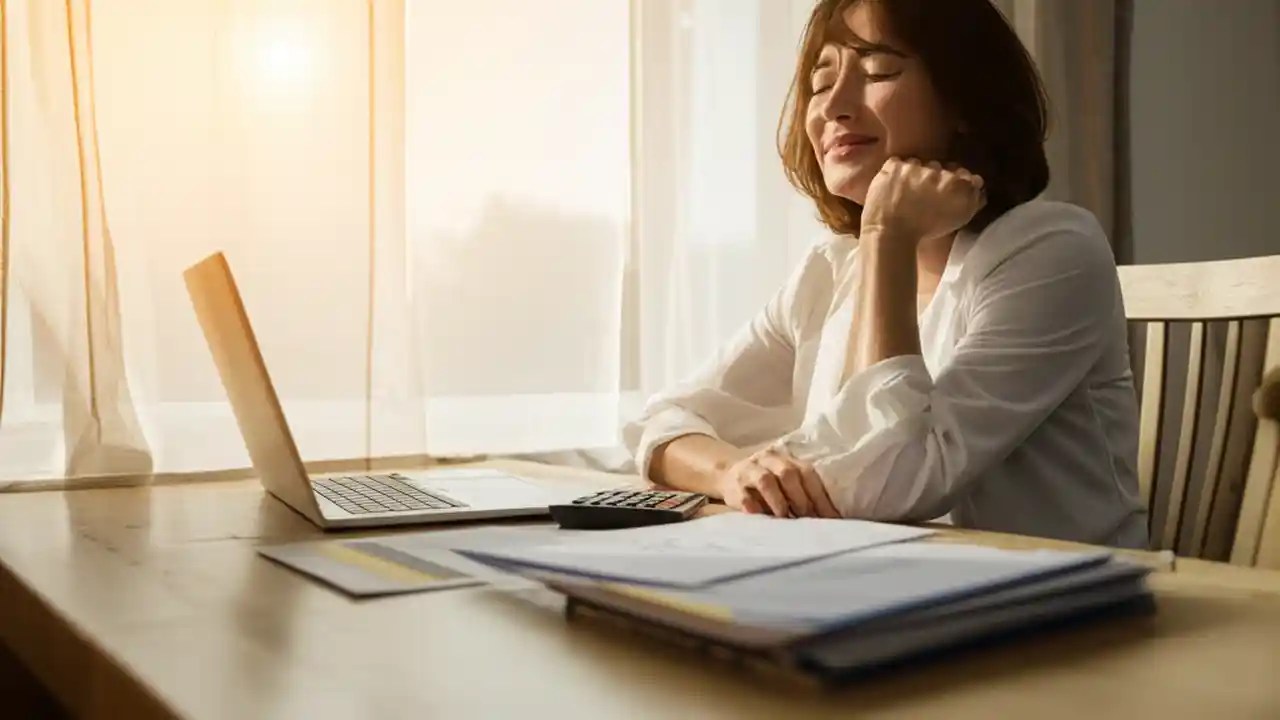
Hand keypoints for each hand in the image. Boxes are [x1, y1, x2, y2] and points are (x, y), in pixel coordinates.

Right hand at [715, 448, 839, 517]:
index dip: (820, 496)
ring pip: (766, 481)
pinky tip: (763, 518)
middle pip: (788, 474)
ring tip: (785, 518)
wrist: (727, 474)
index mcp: (787, 458)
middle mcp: (769, 460)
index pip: (807, 473)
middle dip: (802, 499)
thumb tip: (829, 518)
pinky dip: (755, 508)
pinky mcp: (734, 486)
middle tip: (810, 521)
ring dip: (779, 501)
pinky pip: (745, 497)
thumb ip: (803, 492)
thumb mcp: (784, 480)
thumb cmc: (766, 484)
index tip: (831, 518)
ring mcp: (749, 471)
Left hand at [860, 158, 985, 241]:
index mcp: (958, 184)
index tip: (942, 194)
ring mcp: (915, 166)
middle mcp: (939, 171)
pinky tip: (891, 187)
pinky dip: (893, 173)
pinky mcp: (895, 165)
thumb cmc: (925, 231)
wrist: (890, 233)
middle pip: (938, 168)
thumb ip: (973, 199)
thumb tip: (978, 182)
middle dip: (932, 179)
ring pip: (917, 164)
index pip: (961, 174)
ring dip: (912, 175)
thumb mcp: (958, 218)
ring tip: (904, 193)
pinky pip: (896, 163)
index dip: (952, 183)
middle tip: (922, 196)